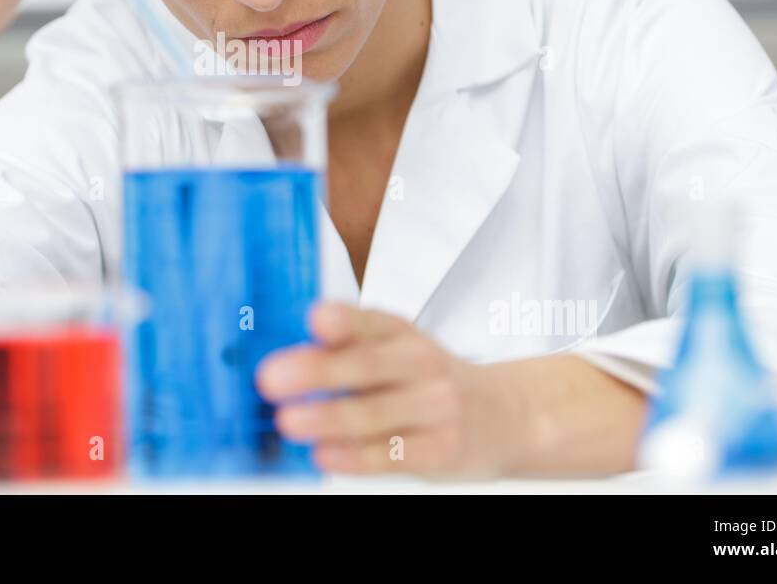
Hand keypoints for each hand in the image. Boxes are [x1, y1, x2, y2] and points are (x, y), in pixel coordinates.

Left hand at [255, 302, 520, 477]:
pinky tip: (323, 454)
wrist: (505, 415)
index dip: (343, 320)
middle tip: (271, 378)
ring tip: (286, 420)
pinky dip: (353, 456)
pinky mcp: (440, 451)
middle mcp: (421, 364)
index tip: (314, 320)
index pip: (370, 321)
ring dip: (326, 417)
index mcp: (402, 332)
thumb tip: (281, 362)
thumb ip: (346, 349)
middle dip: (317, 371)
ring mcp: (434, 408)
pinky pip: (391, 455)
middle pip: (366, 365)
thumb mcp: (397, 349)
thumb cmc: (428, 379)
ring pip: (374, 413)